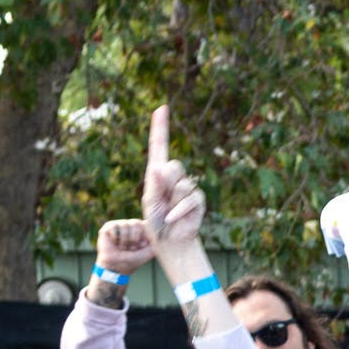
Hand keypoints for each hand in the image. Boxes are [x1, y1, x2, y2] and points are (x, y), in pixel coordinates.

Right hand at [94, 219, 155, 274]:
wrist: (118, 266)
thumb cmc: (134, 259)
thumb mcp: (150, 252)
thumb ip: (157, 241)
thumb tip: (160, 230)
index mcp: (143, 229)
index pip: (147, 223)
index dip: (144, 235)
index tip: (141, 245)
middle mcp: (132, 225)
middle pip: (136, 223)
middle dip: (134, 238)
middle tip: (132, 248)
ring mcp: (120, 225)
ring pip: (125, 225)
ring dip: (125, 240)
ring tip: (123, 247)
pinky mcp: (108, 227)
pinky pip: (114, 227)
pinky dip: (116, 238)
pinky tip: (115, 243)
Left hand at [141, 106, 205, 247]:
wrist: (170, 241)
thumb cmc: (155, 222)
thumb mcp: (150, 202)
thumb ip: (156, 185)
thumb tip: (161, 168)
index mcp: (156, 174)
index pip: (159, 146)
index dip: (161, 127)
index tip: (162, 108)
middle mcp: (173, 178)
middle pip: (174, 165)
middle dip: (168, 181)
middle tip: (163, 198)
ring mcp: (186, 188)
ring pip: (183, 183)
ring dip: (173, 200)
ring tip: (168, 214)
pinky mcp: (198, 200)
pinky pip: (192, 197)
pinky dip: (180, 209)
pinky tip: (173, 218)